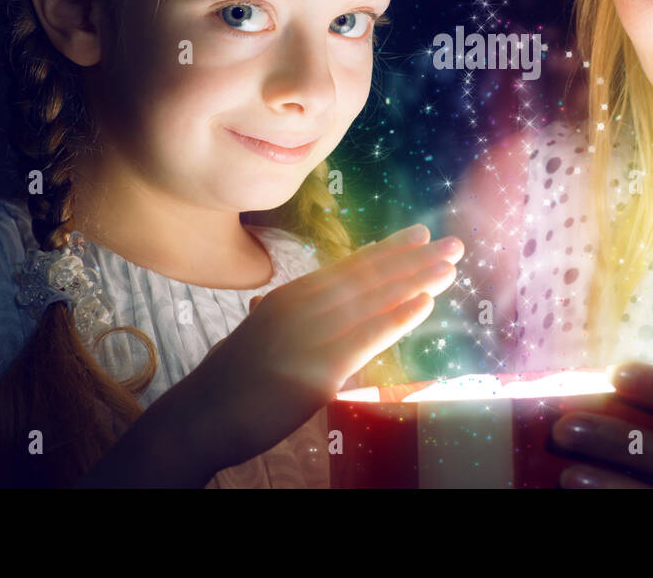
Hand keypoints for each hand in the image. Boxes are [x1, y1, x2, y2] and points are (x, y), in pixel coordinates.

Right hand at [166, 224, 462, 474]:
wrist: (198, 416)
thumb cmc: (230, 380)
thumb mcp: (259, 333)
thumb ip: (282, 315)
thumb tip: (289, 303)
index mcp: (290, 297)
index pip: (348, 268)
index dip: (388, 251)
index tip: (420, 235)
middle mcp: (301, 307)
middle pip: (367, 278)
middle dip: (413, 260)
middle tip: (454, 245)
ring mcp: (308, 337)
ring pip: (372, 301)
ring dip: (415, 280)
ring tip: (450, 267)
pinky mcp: (315, 371)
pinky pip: (364, 338)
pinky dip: (397, 318)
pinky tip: (425, 304)